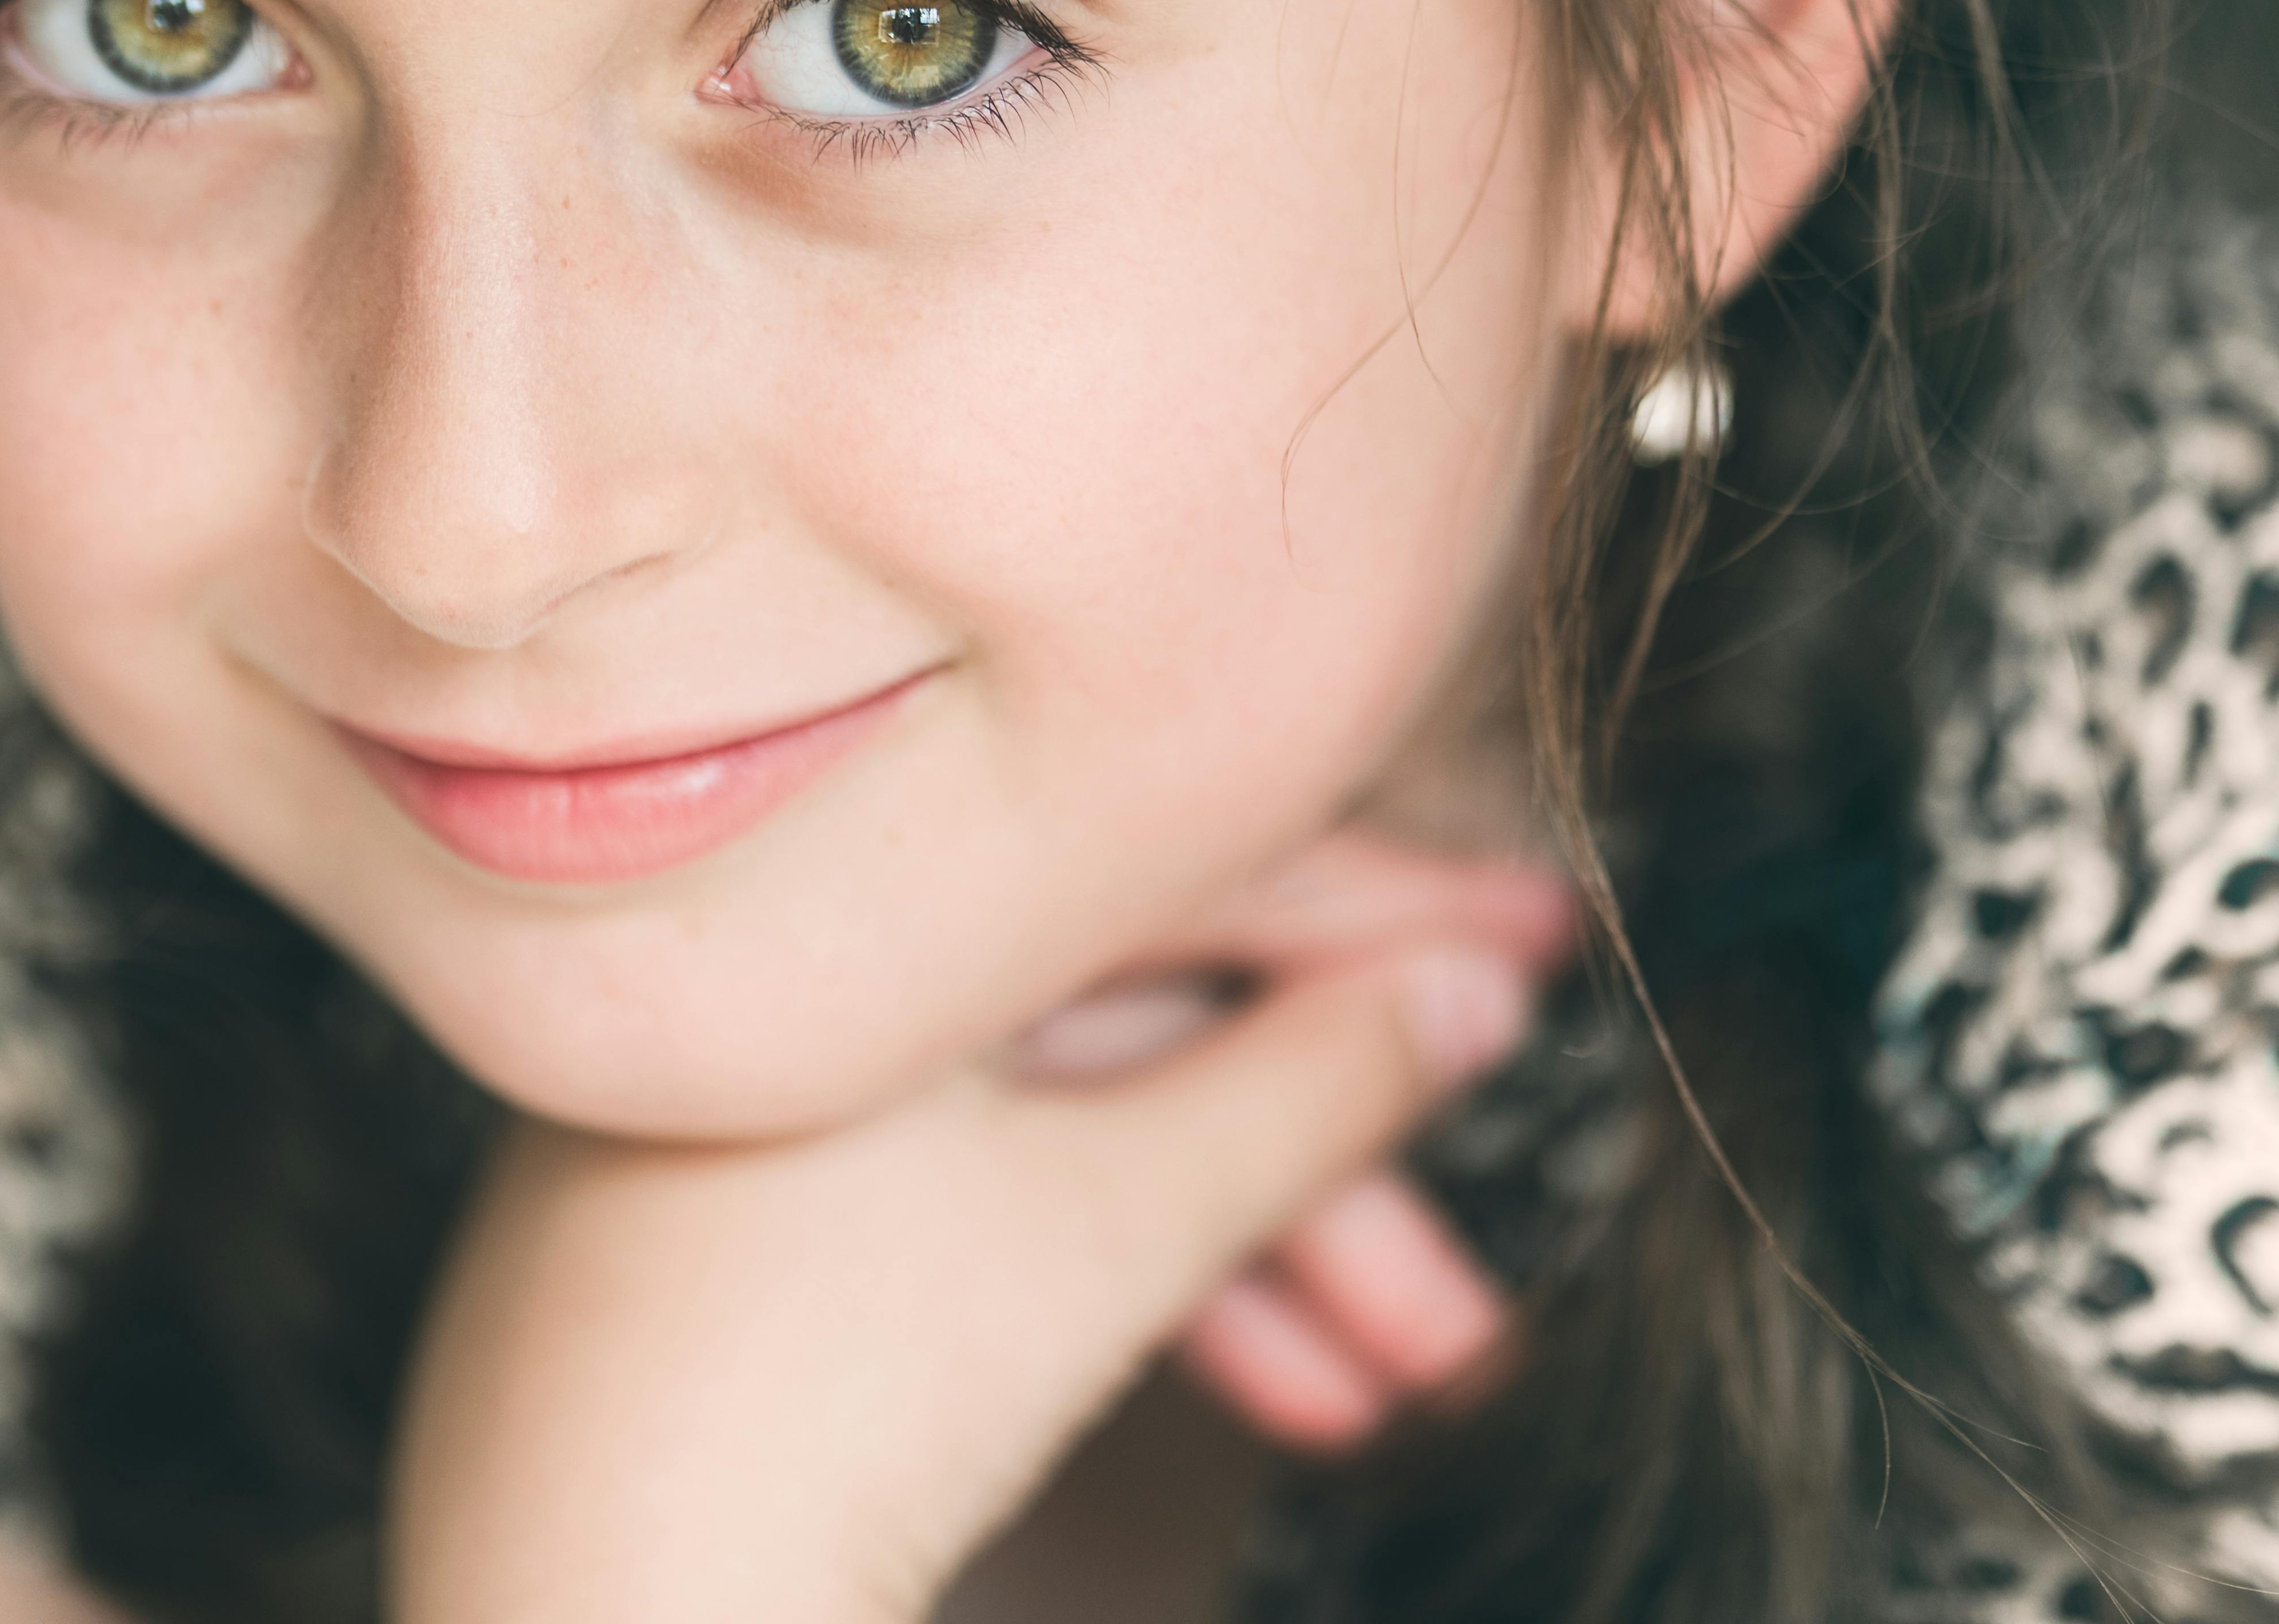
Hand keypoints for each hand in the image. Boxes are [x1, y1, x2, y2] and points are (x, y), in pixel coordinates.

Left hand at [382, 840, 1567, 1623]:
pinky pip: (973, 1219)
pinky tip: (1278, 1395)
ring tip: (1412, 1373)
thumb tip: (1474, 991)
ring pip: (1064, 1140)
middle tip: (1491, 1198)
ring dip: (1262, 1254)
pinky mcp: (743, 1261)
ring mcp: (748, 1133)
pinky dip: (1127, 1298)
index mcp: (842, 930)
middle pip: (1126, 1025)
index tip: (1535, 942)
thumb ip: (1307, 1091)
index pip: (1154, 870)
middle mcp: (785, 999)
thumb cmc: (818, 1408)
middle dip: (1335, 1152)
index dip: (1376, 910)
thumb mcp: (1112, 1225)